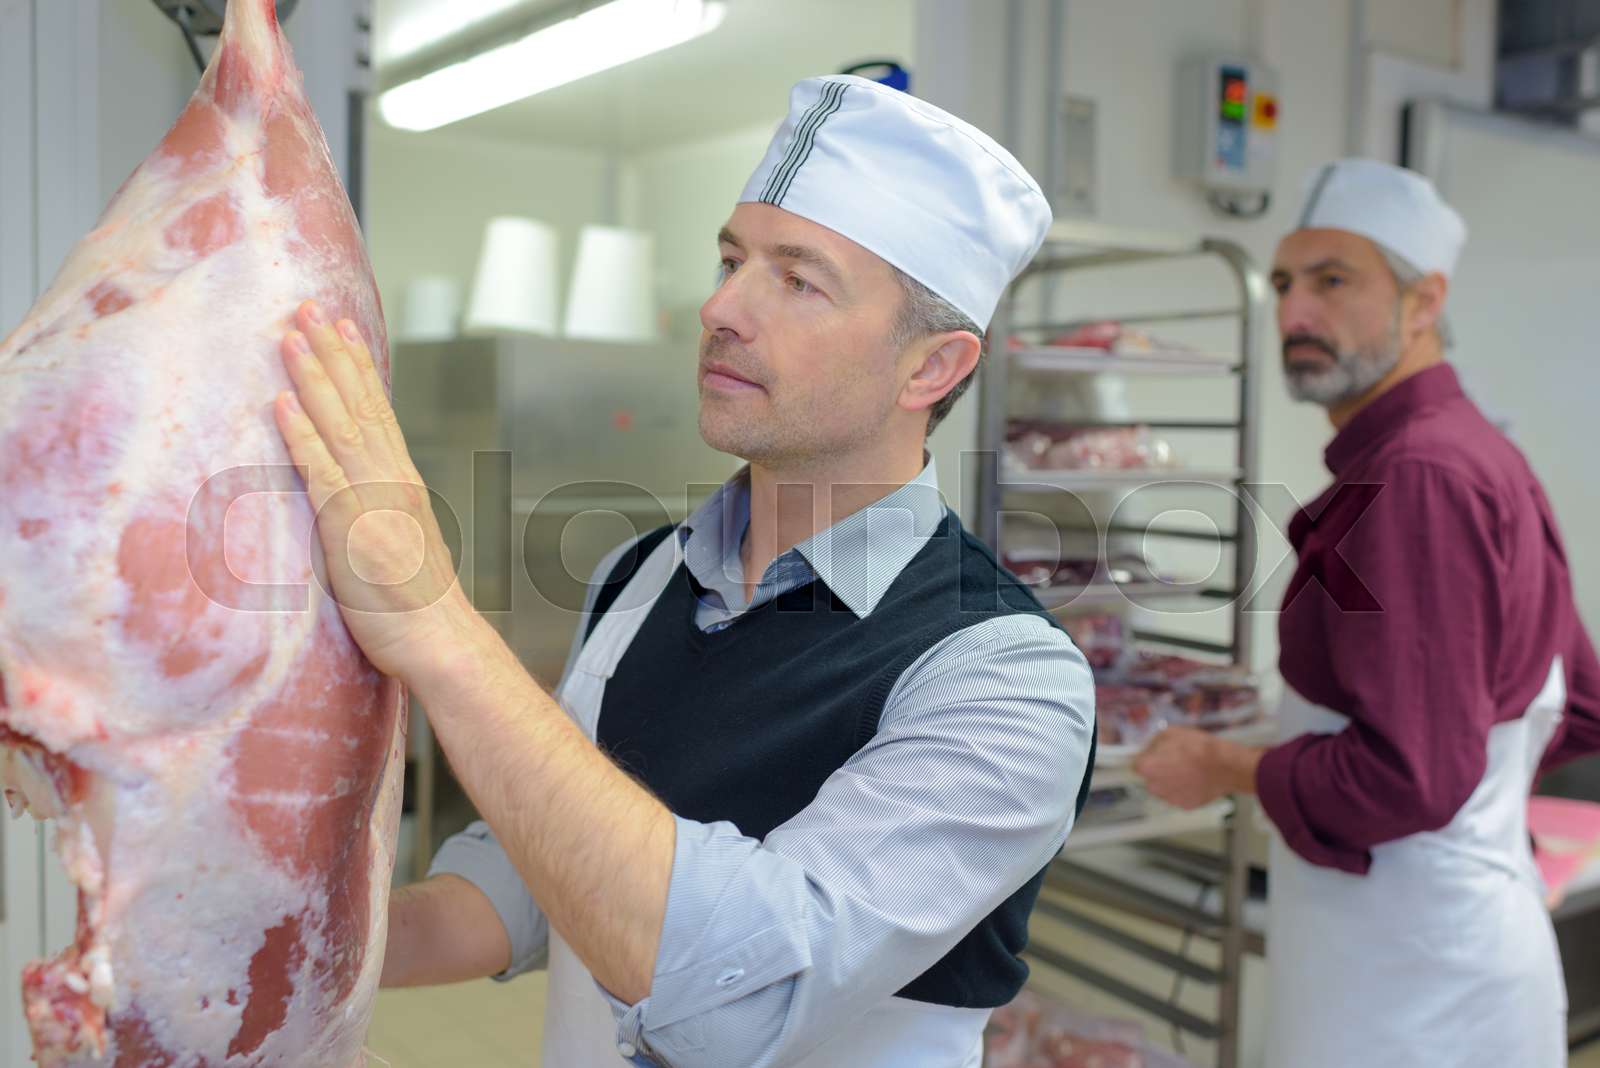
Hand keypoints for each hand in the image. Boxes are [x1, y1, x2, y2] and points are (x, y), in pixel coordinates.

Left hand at [273, 300, 477, 679]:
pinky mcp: (350, 526)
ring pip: (339, 424)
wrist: (440, 640)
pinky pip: (321, 471)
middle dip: (331, 352)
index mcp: (402, 480)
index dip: (357, 365)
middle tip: (309, 306)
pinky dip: (301, 435)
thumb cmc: (418, 605)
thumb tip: (353, 492)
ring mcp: (372, 499)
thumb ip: (379, 509)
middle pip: (359, 403)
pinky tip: (282, 403)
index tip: (341, 326)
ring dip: (311, 377)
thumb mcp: (403, 542)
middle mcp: (391, 478)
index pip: (378, 409)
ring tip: (289, 336)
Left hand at [1132, 727, 1261, 809]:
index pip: (1137, 764)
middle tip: (1175, 760)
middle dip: (1159, 770)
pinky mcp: (1185, 806)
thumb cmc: (1196, 747)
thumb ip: (1153, 742)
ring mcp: (1169, 798)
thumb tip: (1149, 748)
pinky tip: (1196, 779)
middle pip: (1150, 778)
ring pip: (1165, 789)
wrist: (1224, 766)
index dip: (1147, 758)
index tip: (1155, 755)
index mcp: (1146, 768)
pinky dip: (1185, 789)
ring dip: (1171, 781)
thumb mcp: (1170, 732)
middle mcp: (1153, 787)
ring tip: (1188, 769)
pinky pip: (1180, 796)